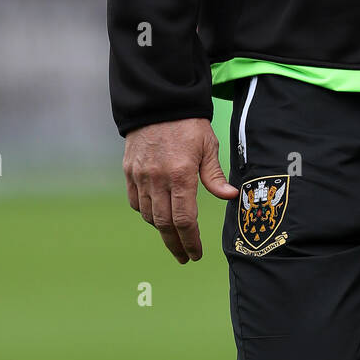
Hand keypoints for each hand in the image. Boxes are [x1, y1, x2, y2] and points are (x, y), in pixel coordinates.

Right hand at [123, 118, 238, 263]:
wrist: (159, 102)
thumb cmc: (189, 124)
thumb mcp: (208, 146)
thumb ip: (215, 175)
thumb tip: (230, 197)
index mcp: (181, 174)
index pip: (184, 219)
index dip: (191, 241)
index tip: (196, 254)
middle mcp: (158, 179)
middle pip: (164, 224)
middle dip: (175, 244)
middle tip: (184, 257)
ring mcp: (141, 176)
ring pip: (149, 215)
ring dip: (161, 229)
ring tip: (174, 236)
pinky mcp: (129, 171)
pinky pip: (136, 201)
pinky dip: (146, 212)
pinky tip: (156, 214)